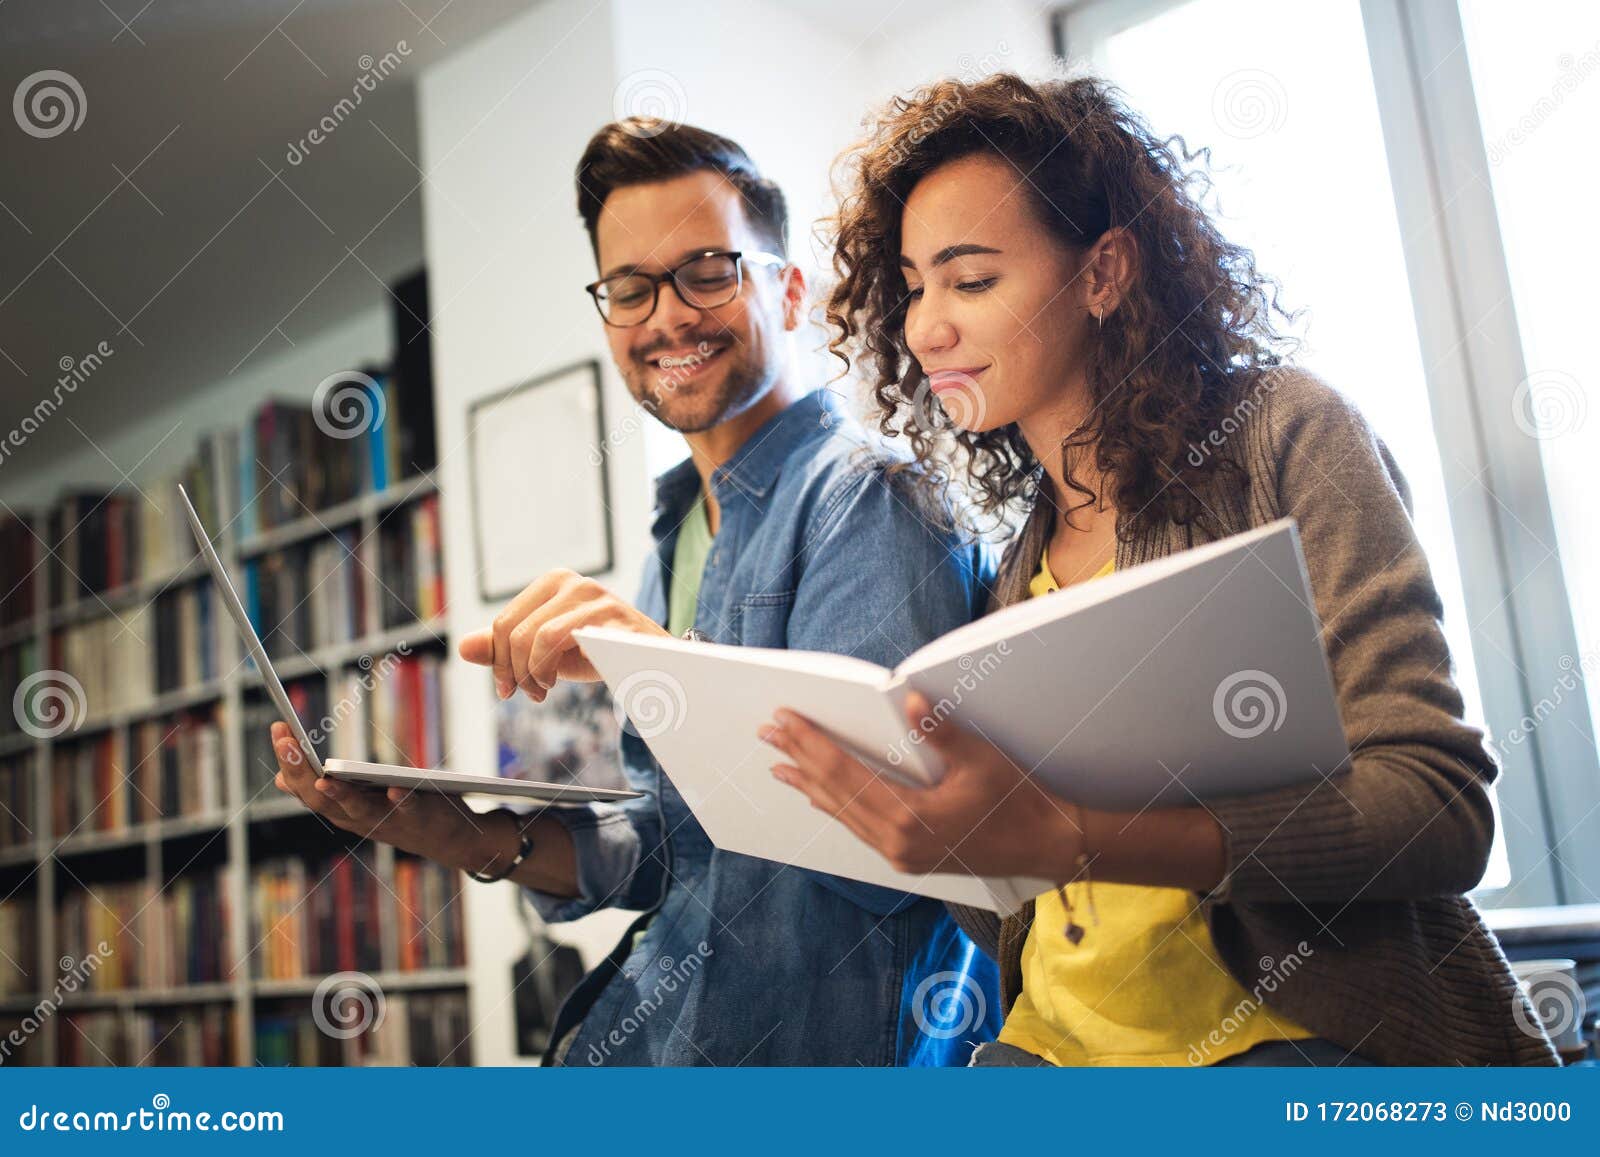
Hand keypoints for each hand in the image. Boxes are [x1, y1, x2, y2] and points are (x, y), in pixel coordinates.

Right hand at [268, 721, 506, 872]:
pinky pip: (408, 809)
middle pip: (322, 800)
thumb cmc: (397, 813)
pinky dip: (401, 799)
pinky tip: (394, 787)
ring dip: (340, 796)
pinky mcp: (419, 816)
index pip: (305, 787)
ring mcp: (387, 820)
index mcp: (341, 810)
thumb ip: (322, 791)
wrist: (447, 840)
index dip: (289, 760)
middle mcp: (357, 819)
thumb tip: (279, 779)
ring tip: (323, 778)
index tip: (277, 727)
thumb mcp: (356, 803)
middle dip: (301, 771)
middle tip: (286, 741)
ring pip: (359, 811)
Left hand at [457, 569, 669, 700]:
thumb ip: (507, 646)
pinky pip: (567, 640)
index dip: (498, 661)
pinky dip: (552, 668)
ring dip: (533, 674)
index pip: (504, 622)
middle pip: (516, 631)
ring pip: (538, 637)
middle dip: (514, 671)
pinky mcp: (615, 620)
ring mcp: (596, 598)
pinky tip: (557, 682)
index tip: (507, 688)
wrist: (655, 662)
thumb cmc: (600, 651)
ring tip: (543, 690)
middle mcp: (574, 582)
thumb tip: (464, 647)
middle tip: (528, 693)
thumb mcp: (547, 649)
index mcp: (554, 582)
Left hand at [758, 692, 1082, 880]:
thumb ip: (942, 730)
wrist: (1046, 845)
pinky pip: (859, 828)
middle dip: (799, 760)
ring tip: (779, 766)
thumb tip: (911, 700)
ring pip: (842, 815)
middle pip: (835, 794)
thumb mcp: (981, 759)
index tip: (785, 720)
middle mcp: (896, 842)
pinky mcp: (908, 859)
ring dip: (810, 786)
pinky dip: (835, 806)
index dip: (811, 743)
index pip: (845, 773)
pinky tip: (819, 796)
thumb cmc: (1017, 799)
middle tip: (767, 734)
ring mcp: (900, 855)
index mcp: (909, 818)